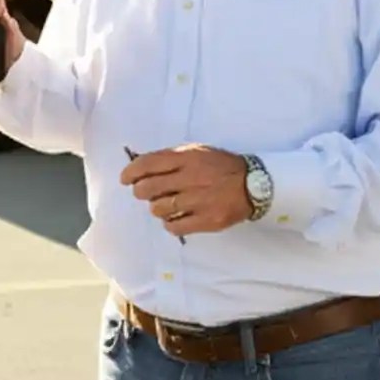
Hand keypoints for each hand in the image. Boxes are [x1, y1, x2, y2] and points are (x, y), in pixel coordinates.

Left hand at [119, 144, 251, 238]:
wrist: (254, 184)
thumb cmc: (221, 166)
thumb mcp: (198, 152)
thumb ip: (172, 158)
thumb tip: (141, 166)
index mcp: (187, 158)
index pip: (148, 163)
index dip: (131, 172)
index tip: (125, 179)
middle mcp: (190, 178)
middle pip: (148, 188)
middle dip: (141, 191)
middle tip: (144, 193)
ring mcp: (198, 201)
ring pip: (158, 209)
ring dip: (157, 208)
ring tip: (166, 205)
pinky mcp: (206, 220)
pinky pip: (174, 227)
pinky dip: (170, 224)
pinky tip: (176, 218)